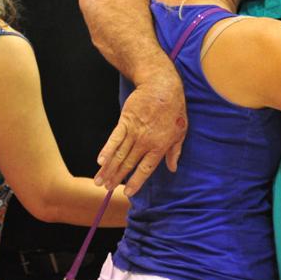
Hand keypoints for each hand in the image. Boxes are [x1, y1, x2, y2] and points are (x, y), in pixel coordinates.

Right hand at [95, 68, 187, 196]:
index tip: (127, 193)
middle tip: (106, 189)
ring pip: (119, 154)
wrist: (161, 86)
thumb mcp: (181, 132)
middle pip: (128, 164)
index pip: (146, 169)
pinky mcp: (125, 121)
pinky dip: (106, 149)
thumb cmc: (174, 109)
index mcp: (160, 146)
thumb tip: (173, 168)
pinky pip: (114, 138)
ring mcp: (134, 131)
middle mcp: (146, 141)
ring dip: (108, 168)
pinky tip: (99, 160)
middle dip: (116, 178)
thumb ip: (175, 151)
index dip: (136, 182)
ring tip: (99, 181)